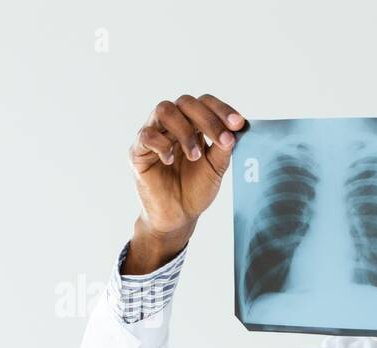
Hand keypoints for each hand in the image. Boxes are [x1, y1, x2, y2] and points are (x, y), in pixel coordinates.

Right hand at [125, 94, 246, 271]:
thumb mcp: (216, 168)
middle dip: (208, 119)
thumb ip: (223, 148)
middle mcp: (172, 124)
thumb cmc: (196, 189)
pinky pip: (146, 135)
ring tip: (194, 156)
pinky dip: (162, 145)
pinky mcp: (138, 151)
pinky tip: (170, 161)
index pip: (204, 103)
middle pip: (185, 102)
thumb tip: (235, 130)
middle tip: (223, 140)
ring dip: (184, 131)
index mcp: (192, 124)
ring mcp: (154, 134)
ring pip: (164, 110)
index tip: (239, 124)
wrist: (178, 216)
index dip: (221, 109)